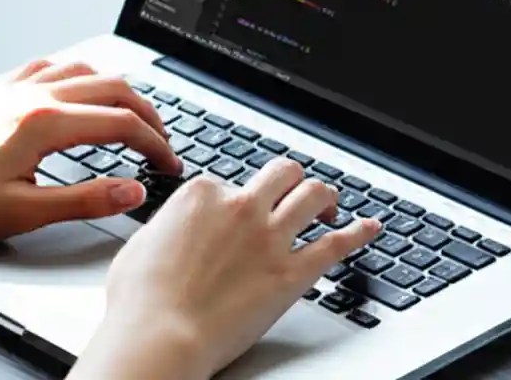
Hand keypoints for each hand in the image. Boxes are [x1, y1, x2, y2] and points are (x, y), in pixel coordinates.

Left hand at [0, 59, 182, 242]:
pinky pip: (49, 65)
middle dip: (148, 114)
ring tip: (130, 114)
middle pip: (115, 88)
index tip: (169, 166)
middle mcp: (34, 95)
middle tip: (162, 141)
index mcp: (46, 124)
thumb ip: (84, 200)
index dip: (156, 146)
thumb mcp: (20, 212)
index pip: (123, 125)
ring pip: (86, 69)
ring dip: (118, 89)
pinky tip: (77, 90)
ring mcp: (14, 87)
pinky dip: (78, 74)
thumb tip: (133, 190)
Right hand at [70, 160, 380, 379]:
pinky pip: (337, 244)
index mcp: (202, 194)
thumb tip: (175, 229)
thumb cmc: (140, 302)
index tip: (234, 215)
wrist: (158, 336)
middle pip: (281, 173)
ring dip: (325, 197)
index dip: (234, 200)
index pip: (230, 181)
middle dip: (289, 180)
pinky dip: (359, 233)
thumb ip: (169, 227)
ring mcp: (270, 237)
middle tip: (293, 193)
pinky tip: (370, 228)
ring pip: (314, 195)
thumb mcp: (141, 245)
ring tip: (329, 205)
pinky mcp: (292, 272)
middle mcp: (241, 206)